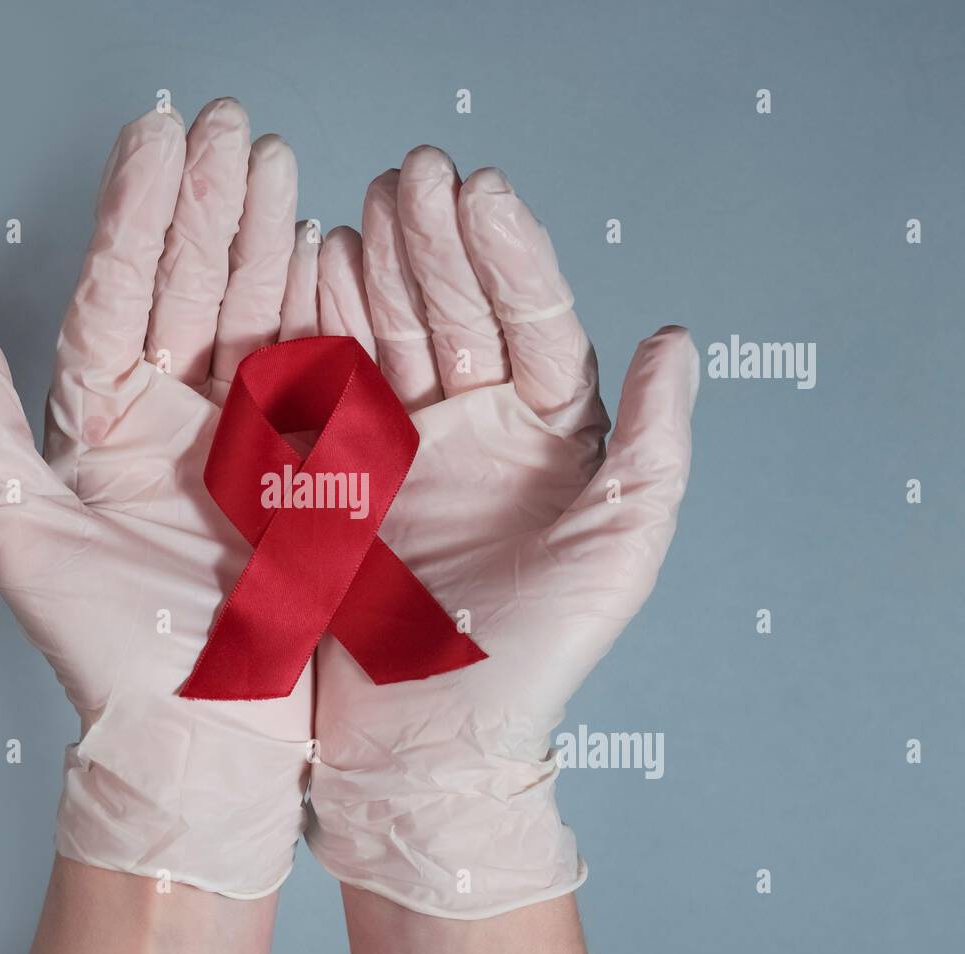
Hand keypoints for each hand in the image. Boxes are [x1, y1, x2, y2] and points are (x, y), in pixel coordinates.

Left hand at [0, 99, 320, 898]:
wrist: (204, 737)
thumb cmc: (112, 656)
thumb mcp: (23, 540)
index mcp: (103, 426)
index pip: (120, 293)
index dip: (140, 213)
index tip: (163, 140)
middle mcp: (171, 423)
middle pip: (189, 289)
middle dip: (212, 205)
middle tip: (235, 129)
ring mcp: (242, 441)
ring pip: (252, 317)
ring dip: (264, 239)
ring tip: (279, 167)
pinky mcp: (303, 470)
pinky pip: (311, 377)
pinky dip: (319, 313)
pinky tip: (327, 253)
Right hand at [307, 147, 697, 917]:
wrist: (424, 745)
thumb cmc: (533, 661)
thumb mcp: (619, 552)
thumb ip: (653, 446)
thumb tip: (676, 342)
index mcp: (549, 440)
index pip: (533, 323)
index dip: (509, 255)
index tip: (480, 192)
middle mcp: (477, 433)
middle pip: (458, 314)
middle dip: (434, 242)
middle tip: (409, 171)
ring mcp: (403, 450)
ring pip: (392, 338)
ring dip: (379, 268)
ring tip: (363, 204)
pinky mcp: (338, 477)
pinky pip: (331, 390)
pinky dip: (321, 329)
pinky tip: (315, 271)